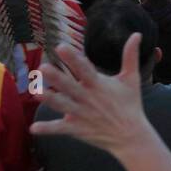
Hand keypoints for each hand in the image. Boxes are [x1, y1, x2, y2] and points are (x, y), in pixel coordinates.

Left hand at [30, 39, 154, 158]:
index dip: (73, 59)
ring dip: (49, 99)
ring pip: (63, 105)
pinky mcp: (78, 129)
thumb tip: (137, 34)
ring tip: (35, 92)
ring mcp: (82, 114)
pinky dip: (48, 129)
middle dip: (57, 78)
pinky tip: (34, 129)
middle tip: (42, 68)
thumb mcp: (131, 79)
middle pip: (70, 87)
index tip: (60, 47)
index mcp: (99, 85)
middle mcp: (88, 98)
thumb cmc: (130, 105)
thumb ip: (130, 56)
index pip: (84, 69)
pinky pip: (61, 128)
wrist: (131, 136)